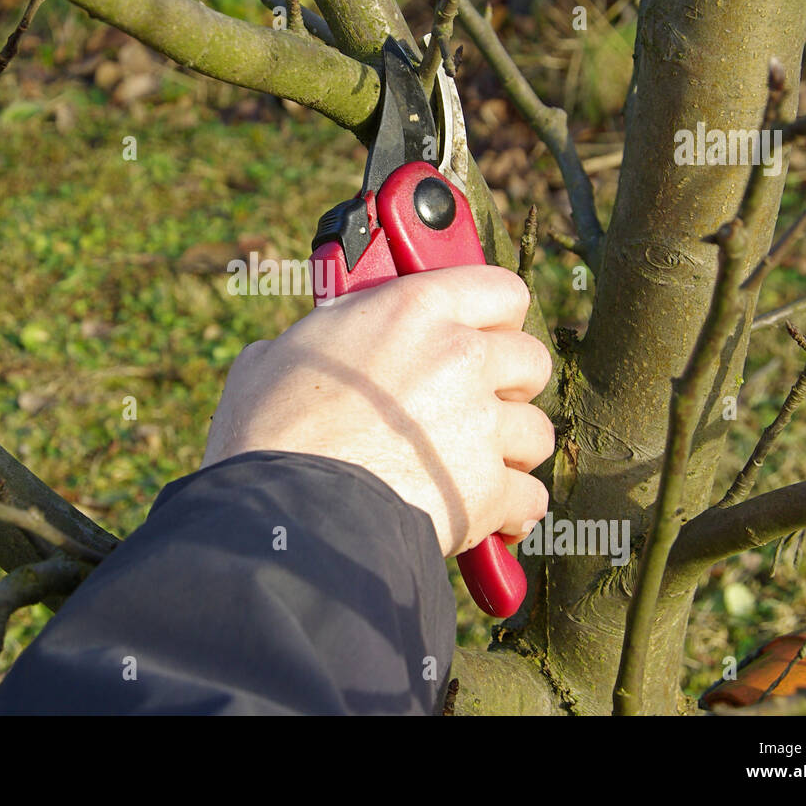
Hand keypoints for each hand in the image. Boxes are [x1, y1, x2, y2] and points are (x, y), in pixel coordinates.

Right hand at [201, 264, 553, 557]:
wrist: (286, 510)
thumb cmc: (269, 431)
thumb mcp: (278, 356)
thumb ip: (321, 341)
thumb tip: (302, 353)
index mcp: (413, 309)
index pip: (500, 289)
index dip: (496, 315)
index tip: (485, 331)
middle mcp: (459, 356)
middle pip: (531, 360)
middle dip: (510, 386)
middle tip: (477, 403)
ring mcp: (480, 424)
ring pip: (536, 432)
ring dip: (511, 451)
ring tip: (474, 464)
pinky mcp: (488, 489)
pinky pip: (530, 496)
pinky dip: (512, 511)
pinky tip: (489, 516)